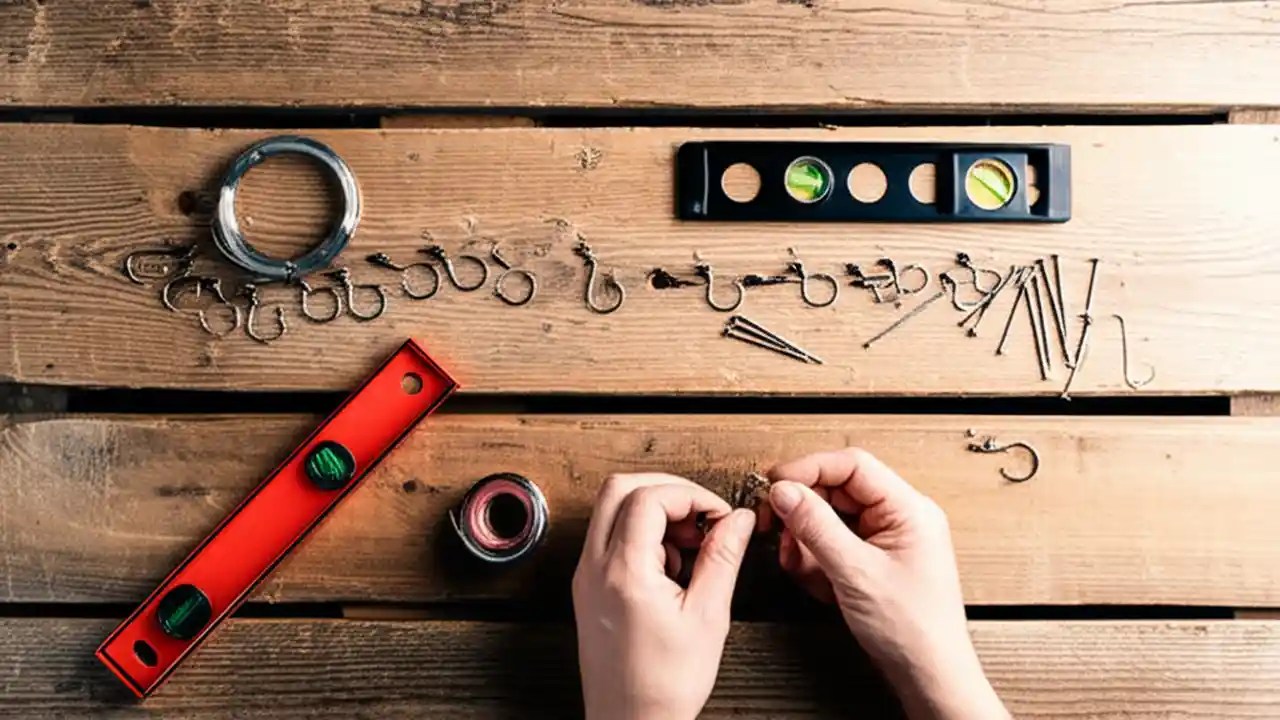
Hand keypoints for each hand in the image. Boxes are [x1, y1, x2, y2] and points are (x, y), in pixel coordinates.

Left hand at [573, 473, 755, 719]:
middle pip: (619, 490)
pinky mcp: (587, 589)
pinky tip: (669, 568)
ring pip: (610, 511)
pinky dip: (640, 536)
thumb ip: (722, 558)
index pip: (648, 498)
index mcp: (624, 572)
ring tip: (687, 549)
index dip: (690, 495)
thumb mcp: (708, 617)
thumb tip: (738, 519)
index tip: (717, 515)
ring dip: (652, 512)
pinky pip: (608, 539)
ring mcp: (586, 577)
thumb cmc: (665, 685)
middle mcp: (594, 568)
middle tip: (699, 516)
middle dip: (666, 491)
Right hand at [763, 449, 1007, 719]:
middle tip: (776, 526)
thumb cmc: (914, 630)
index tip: (776, 483)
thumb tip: (784, 491)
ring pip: (829, 519)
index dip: (808, 469)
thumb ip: (815, 526)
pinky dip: (816, 560)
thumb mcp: (855, 572)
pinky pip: (833, 544)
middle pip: (836, 490)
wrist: (928, 675)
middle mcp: (899, 518)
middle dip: (803, 512)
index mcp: (909, 509)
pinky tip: (819, 582)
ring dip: (807, 541)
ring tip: (806, 567)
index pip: (852, 466)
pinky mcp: (872, 560)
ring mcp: (885, 539)